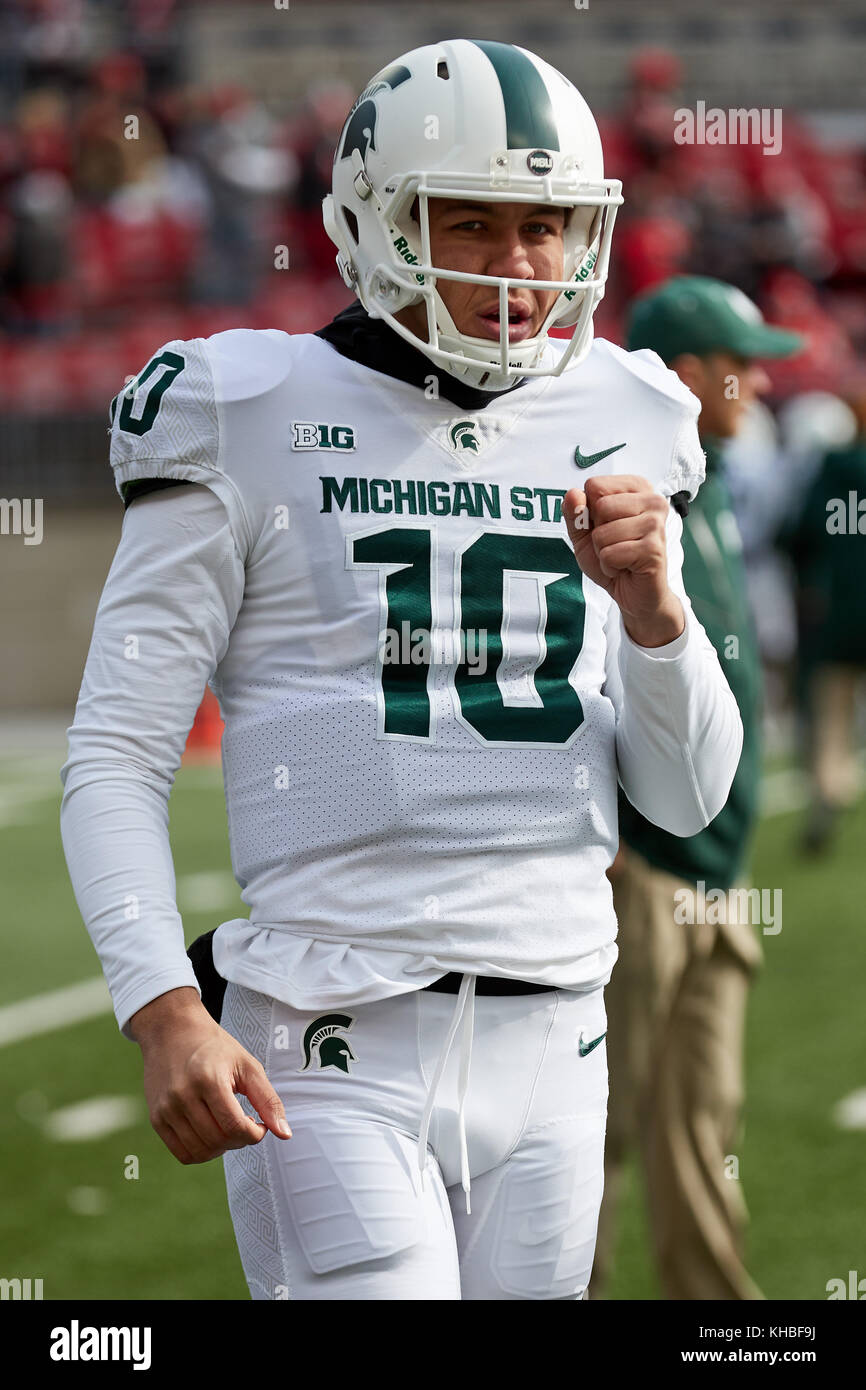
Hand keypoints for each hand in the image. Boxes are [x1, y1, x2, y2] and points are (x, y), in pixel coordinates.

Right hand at [130, 987, 291, 1164]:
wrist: (172, 1031)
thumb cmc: (215, 1047)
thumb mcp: (247, 1065)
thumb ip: (268, 1100)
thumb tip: (285, 1135)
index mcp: (208, 1079)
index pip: (235, 1127)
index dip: (254, 1134)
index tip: (260, 1125)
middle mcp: (182, 1096)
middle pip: (218, 1141)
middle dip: (240, 1141)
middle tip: (246, 1124)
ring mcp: (165, 1109)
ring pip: (200, 1152)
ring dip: (222, 1149)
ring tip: (228, 1128)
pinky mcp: (156, 1118)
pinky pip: (182, 1153)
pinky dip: (202, 1153)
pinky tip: (212, 1135)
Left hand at [563, 475, 684, 647]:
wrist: (634, 592)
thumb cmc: (614, 557)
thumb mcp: (584, 533)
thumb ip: (575, 512)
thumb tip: (573, 493)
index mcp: (637, 488)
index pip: (595, 485)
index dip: (589, 510)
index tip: (606, 525)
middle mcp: (653, 501)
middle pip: (600, 506)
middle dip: (597, 533)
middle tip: (615, 544)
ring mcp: (656, 524)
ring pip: (603, 533)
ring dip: (603, 552)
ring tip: (621, 557)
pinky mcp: (654, 549)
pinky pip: (611, 554)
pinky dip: (609, 566)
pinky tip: (626, 568)